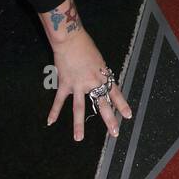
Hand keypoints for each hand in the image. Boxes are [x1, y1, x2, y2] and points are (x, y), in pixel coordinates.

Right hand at [42, 2, 132, 141]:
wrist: (70, 40)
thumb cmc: (86, 46)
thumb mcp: (99, 60)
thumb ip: (99, 74)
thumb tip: (101, 83)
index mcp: (103, 76)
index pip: (115, 93)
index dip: (122, 105)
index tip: (128, 116)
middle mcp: (92, 83)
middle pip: (102, 104)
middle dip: (109, 119)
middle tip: (114, 132)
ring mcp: (78, 85)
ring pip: (78, 108)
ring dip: (78, 124)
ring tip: (78, 139)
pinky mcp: (64, 84)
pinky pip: (59, 100)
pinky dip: (54, 111)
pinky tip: (50, 122)